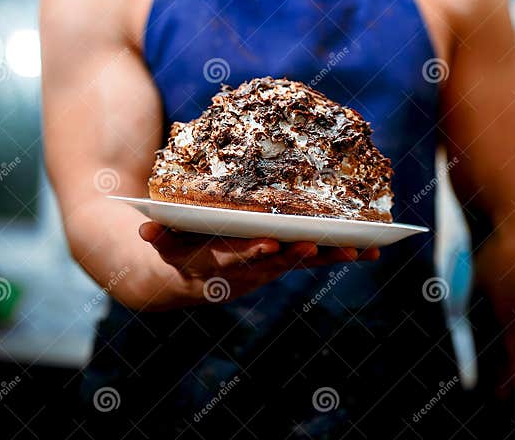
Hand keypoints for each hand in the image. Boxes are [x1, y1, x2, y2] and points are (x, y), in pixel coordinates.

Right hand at [139, 222, 379, 307]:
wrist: (174, 282)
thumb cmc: (169, 249)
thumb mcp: (160, 243)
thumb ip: (156, 237)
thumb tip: (143, 233)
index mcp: (214, 267)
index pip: (235, 260)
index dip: (253, 253)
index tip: (271, 243)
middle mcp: (244, 275)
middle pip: (276, 265)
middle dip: (298, 255)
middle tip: (322, 242)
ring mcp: (264, 272)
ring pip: (300, 265)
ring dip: (330, 257)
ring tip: (360, 249)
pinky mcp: (279, 266)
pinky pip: (311, 262)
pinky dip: (339, 255)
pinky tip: (371, 250)